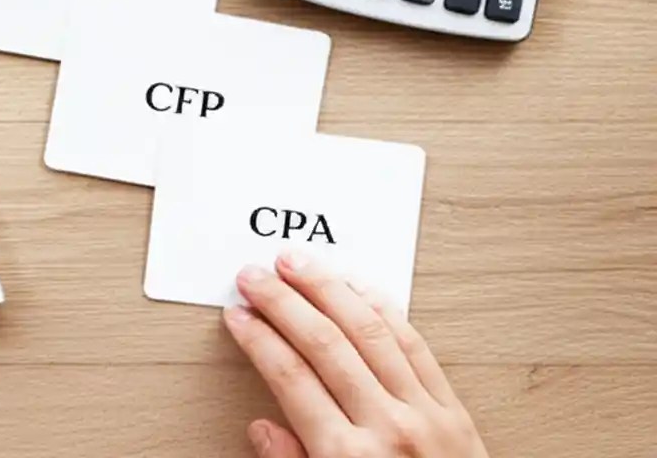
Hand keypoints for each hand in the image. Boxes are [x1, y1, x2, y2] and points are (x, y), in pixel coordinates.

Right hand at [223, 252, 487, 457]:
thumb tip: (263, 428)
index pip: (289, 376)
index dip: (258, 338)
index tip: (238, 315)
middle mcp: (386, 428)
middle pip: (323, 342)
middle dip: (283, 301)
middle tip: (255, 275)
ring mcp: (425, 414)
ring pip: (370, 330)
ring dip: (329, 289)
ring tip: (300, 264)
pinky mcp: (454, 410)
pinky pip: (416, 345)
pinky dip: (386, 310)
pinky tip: (361, 289)